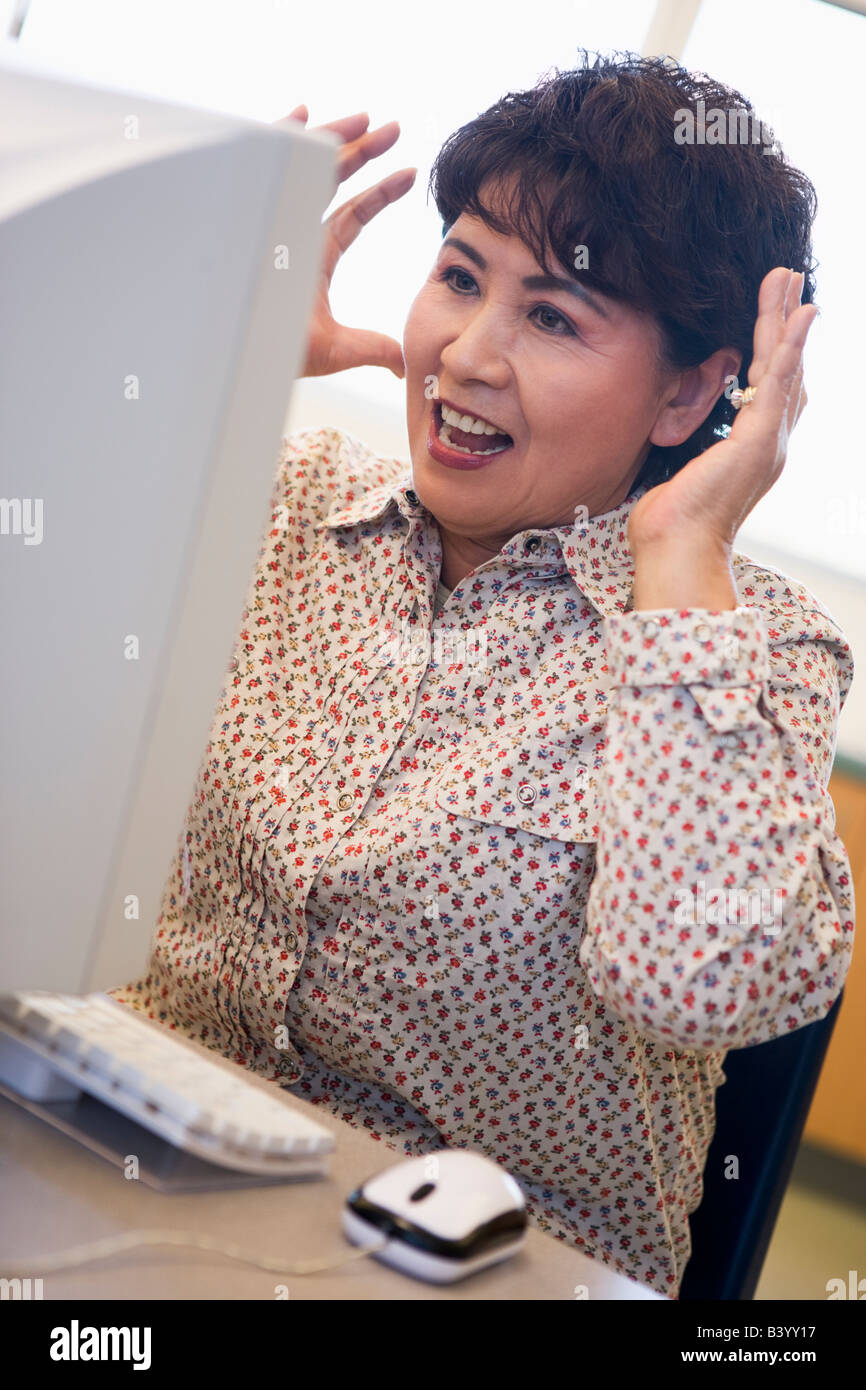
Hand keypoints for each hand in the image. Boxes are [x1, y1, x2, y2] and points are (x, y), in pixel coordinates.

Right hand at [276, 105, 415, 379]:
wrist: (242, 355)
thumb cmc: (278, 352)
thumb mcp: (336, 349)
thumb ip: (372, 349)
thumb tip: (404, 365)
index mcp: (315, 255)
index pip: (355, 214)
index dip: (382, 192)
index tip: (411, 172)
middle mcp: (294, 231)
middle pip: (332, 179)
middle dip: (363, 151)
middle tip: (393, 128)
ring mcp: (272, 218)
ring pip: (304, 166)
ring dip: (334, 137)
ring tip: (365, 119)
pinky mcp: (251, 214)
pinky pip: (264, 166)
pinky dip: (280, 138)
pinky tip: (302, 114)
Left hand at [628, 267, 816, 557]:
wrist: (676, 550)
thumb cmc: (669, 524)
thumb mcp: (677, 474)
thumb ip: (687, 450)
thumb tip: (671, 434)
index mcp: (752, 453)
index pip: (770, 392)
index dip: (778, 353)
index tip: (776, 320)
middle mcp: (769, 446)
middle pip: (786, 371)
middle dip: (786, 324)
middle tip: (790, 281)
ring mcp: (769, 442)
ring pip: (784, 366)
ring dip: (787, 319)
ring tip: (790, 279)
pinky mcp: (760, 439)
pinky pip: (780, 381)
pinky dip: (791, 345)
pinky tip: (798, 315)